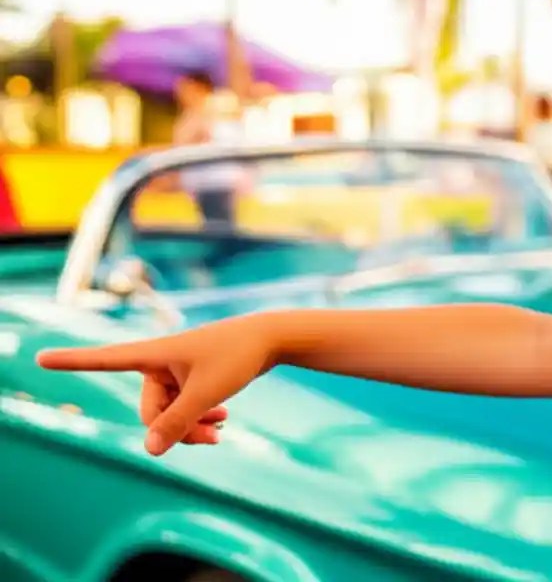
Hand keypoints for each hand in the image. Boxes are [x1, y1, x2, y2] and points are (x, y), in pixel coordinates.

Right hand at [35, 316, 275, 456]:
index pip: (105, 359)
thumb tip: (149, 450)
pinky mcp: (194, 375)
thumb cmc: (238, 358)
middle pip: (150, 410)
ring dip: (192, 426)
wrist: (273, 338)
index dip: (73, 361)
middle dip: (176, 429)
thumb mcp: (207, 394)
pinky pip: (184, 405)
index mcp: (154, 354)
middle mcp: (160, 360)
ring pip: (170, 412)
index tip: (41, 357)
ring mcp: (178, 369)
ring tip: (220, 431)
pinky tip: (222, 423)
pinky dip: (199, 417)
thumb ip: (178, 423)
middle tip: (212, 439)